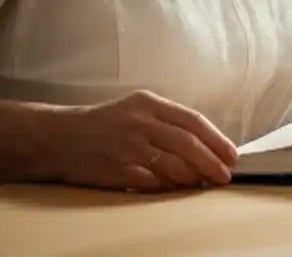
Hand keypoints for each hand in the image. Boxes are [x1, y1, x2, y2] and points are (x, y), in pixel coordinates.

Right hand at [37, 90, 236, 191]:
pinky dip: (169, 186)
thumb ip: (168, 120)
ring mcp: (128, 147)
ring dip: (193, 177)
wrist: (60, 137)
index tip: (232, 155)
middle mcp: (140, 123)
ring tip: (202, 183)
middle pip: (188, 144)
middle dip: (212, 162)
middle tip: (224, 175)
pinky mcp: (116, 169)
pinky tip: (177, 188)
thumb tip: (206, 143)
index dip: (217, 140)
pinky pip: (152, 181)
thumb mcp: (137, 107)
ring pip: (173, 164)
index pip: (194, 121)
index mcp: (150, 104)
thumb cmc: (106, 122)